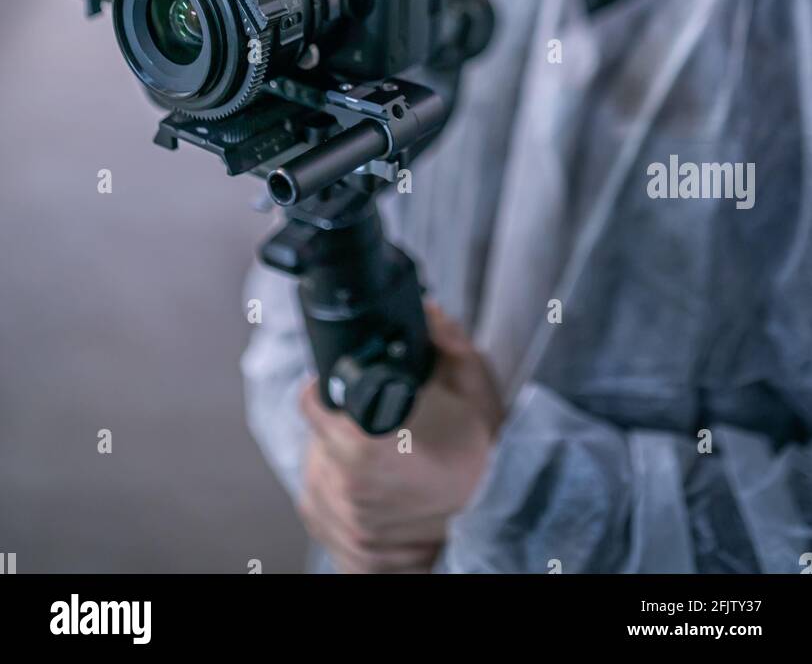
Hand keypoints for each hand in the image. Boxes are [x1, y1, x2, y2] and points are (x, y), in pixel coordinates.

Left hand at [298, 302, 504, 573]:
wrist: (502, 524)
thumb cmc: (485, 460)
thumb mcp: (475, 389)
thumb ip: (448, 342)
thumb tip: (427, 312)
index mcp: (364, 448)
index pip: (313, 403)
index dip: (327, 389)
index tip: (343, 388)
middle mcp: (346, 490)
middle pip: (317, 437)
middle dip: (340, 425)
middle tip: (380, 428)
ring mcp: (343, 526)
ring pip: (318, 474)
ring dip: (338, 463)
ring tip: (385, 462)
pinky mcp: (346, 553)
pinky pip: (324, 510)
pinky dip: (343, 498)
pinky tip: (377, 491)